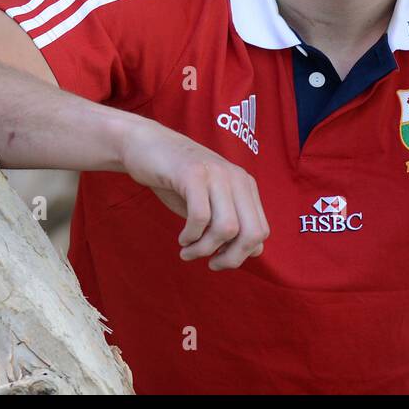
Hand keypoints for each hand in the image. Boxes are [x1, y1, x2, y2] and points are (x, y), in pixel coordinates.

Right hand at [121, 117, 269, 270]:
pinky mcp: (192, 173)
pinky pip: (200, 216)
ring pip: (227, 228)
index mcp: (245, 186)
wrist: (147, 144)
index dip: (242, 253)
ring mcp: (216, 173)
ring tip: (188, 250)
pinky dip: (191, 235)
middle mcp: (236, 178)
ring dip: (205, 249)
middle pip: (252, 233)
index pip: (261, 230)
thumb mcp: (210, 203)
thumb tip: (255, 252)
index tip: (219, 258)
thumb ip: (232, 223)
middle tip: (209, 263)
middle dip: (231, 258)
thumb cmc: (178, 180)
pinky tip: (182, 237)